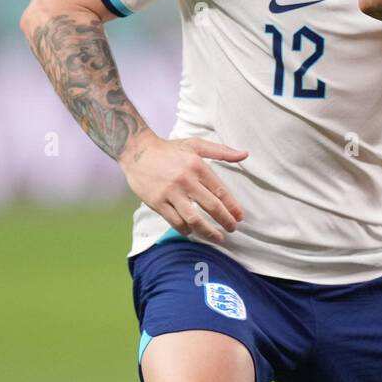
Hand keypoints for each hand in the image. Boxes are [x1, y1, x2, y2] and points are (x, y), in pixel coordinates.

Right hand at [118, 130, 248, 242]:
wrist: (137, 151)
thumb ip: (222, 151)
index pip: (220, 191)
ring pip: (193, 218)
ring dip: (208, 231)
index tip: (239, 217)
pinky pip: (175, 221)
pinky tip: (192, 232)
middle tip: (233, 229)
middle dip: (225, 220)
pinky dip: (185, 229)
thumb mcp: (196, 144)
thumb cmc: (169, 149)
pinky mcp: (156, 202)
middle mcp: (185, 180)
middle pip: (211, 206)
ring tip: (217, 237)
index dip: (232, 206)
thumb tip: (245, 155)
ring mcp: (170, 192)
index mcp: (197, 166)